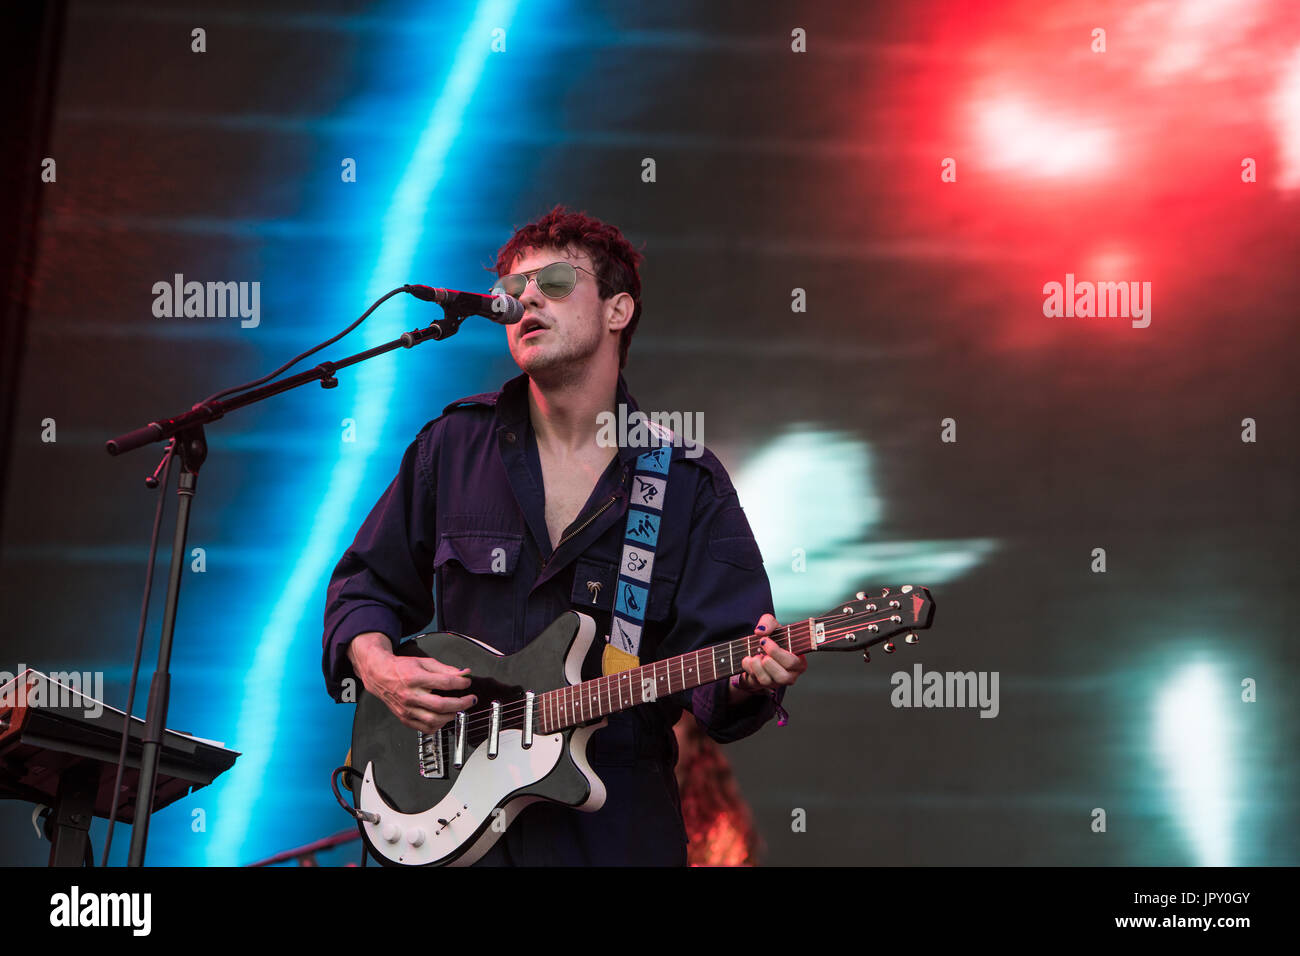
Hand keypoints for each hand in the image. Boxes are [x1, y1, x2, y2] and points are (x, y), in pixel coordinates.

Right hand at [348, 632, 476, 732]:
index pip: (444, 682)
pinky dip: (438, 725)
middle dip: (460, 704)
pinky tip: (443, 718)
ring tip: (458, 709)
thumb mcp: (424, 662)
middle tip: (470, 700)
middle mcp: (410, 696)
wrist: (380, 676)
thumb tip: (463, 674)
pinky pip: (425, 728)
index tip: (467, 682)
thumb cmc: (401, 668)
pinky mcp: (405, 718)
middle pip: (440, 705)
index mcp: (415, 678)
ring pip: (433, 720)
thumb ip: (445, 669)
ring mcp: (407, 709)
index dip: (461, 683)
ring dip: (451, 716)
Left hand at [737, 613, 806, 692]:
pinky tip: (748, 659)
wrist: (759, 650)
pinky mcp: (765, 685)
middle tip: (760, 648)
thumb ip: (769, 622)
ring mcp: (778, 681)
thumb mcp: (773, 626)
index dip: (777, 652)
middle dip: (768, 661)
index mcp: (799, 661)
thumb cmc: (773, 639)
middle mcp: (791, 674)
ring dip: (758, 666)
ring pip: (769, 681)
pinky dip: (749, 668)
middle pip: (783, 676)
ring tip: (755, 655)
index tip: (764, 640)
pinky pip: (757, 681)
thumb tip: (761, 630)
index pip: (793, 662)